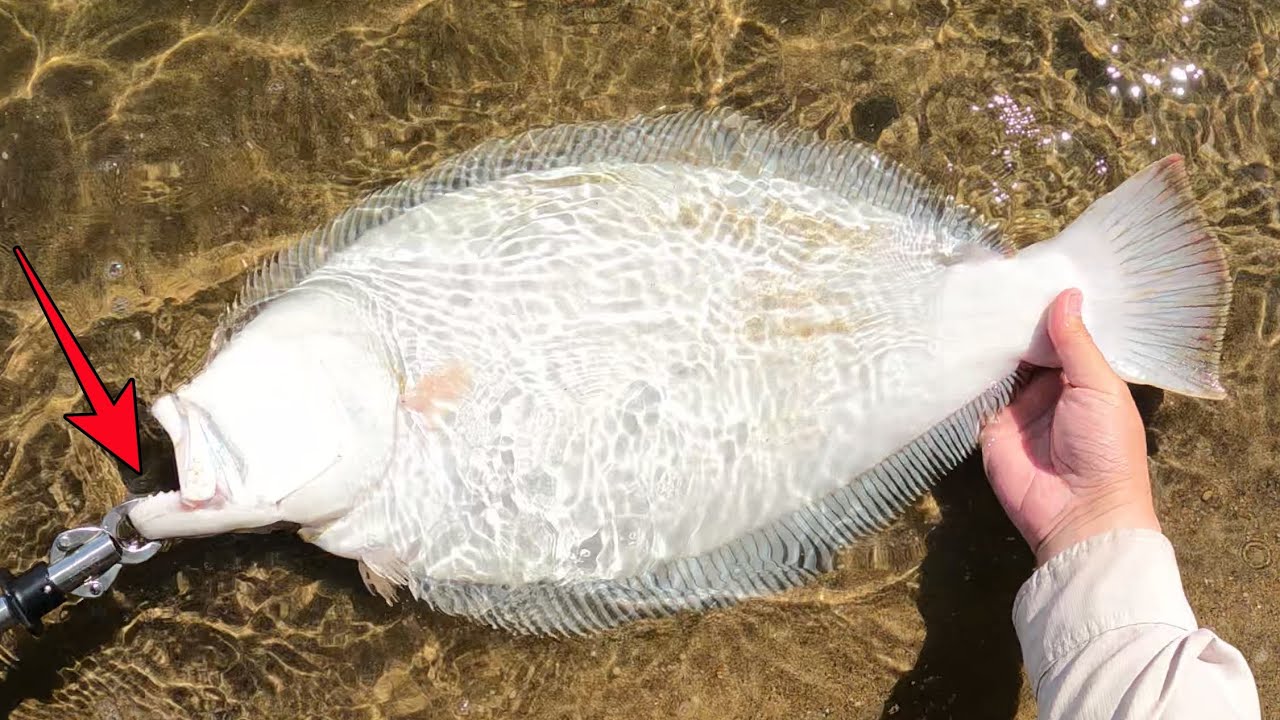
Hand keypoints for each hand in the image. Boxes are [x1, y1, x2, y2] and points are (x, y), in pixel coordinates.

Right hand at [979, 288, 1160, 564]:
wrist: (1078, 512)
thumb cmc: (1105, 447)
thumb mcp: (1100, 387)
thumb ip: (1077, 343)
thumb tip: (1066, 293)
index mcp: (1086, 380)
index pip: (1065, 337)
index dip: (1052, 311)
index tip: (1034, 272)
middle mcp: (1052, 391)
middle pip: (1030, 348)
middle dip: (1016, 321)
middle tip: (995, 278)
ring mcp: (1019, 408)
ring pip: (1002, 365)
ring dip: (991, 341)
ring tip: (972, 298)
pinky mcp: (990, 426)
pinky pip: (977, 392)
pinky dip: (969, 370)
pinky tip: (955, 338)